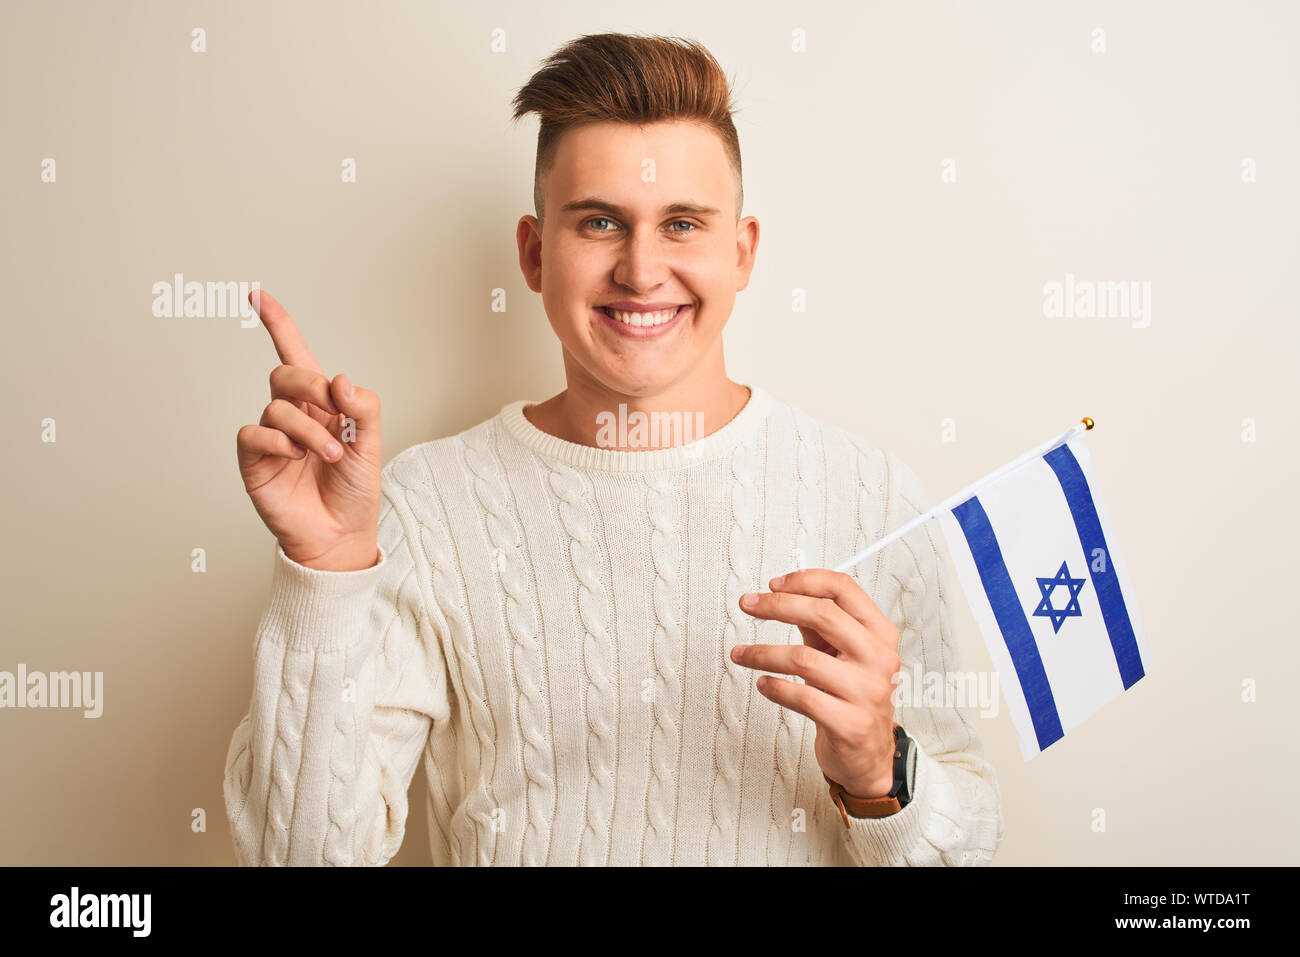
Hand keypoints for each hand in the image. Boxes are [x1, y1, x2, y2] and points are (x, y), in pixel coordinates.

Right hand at [235, 289, 381, 571]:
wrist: (342, 535)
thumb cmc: (355, 491)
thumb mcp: (371, 445)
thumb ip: (362, 408)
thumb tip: (339, 380)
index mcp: (321, 405)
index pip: (295, 355)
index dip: (278, 325)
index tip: (258, 295)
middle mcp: (293, 417)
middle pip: (285, 375)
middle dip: (309, 385)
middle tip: (333, 413)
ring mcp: (272, 439)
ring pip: (276, 407)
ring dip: (308, 429)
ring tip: (330, 455)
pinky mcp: (254, 461)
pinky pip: (254, 434)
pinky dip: (278, 441)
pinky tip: (295, 456)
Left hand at [733, 569, 900, 797]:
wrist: (870, 755)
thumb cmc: (853, 697)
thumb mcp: (841, 653)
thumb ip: (818, 624)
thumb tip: (781, 594)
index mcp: (880, 633)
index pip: (844, 589)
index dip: (804, 580)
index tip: (773, 584)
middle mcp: (879, 658)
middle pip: (822, 615)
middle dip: (777, 606)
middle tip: (748, 605)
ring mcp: (867, 692)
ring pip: (803, 659)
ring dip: (763, 653)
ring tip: (741, 654)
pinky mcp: (850, 724)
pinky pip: (801, 697)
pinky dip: (774, 688)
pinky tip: (763, 684)